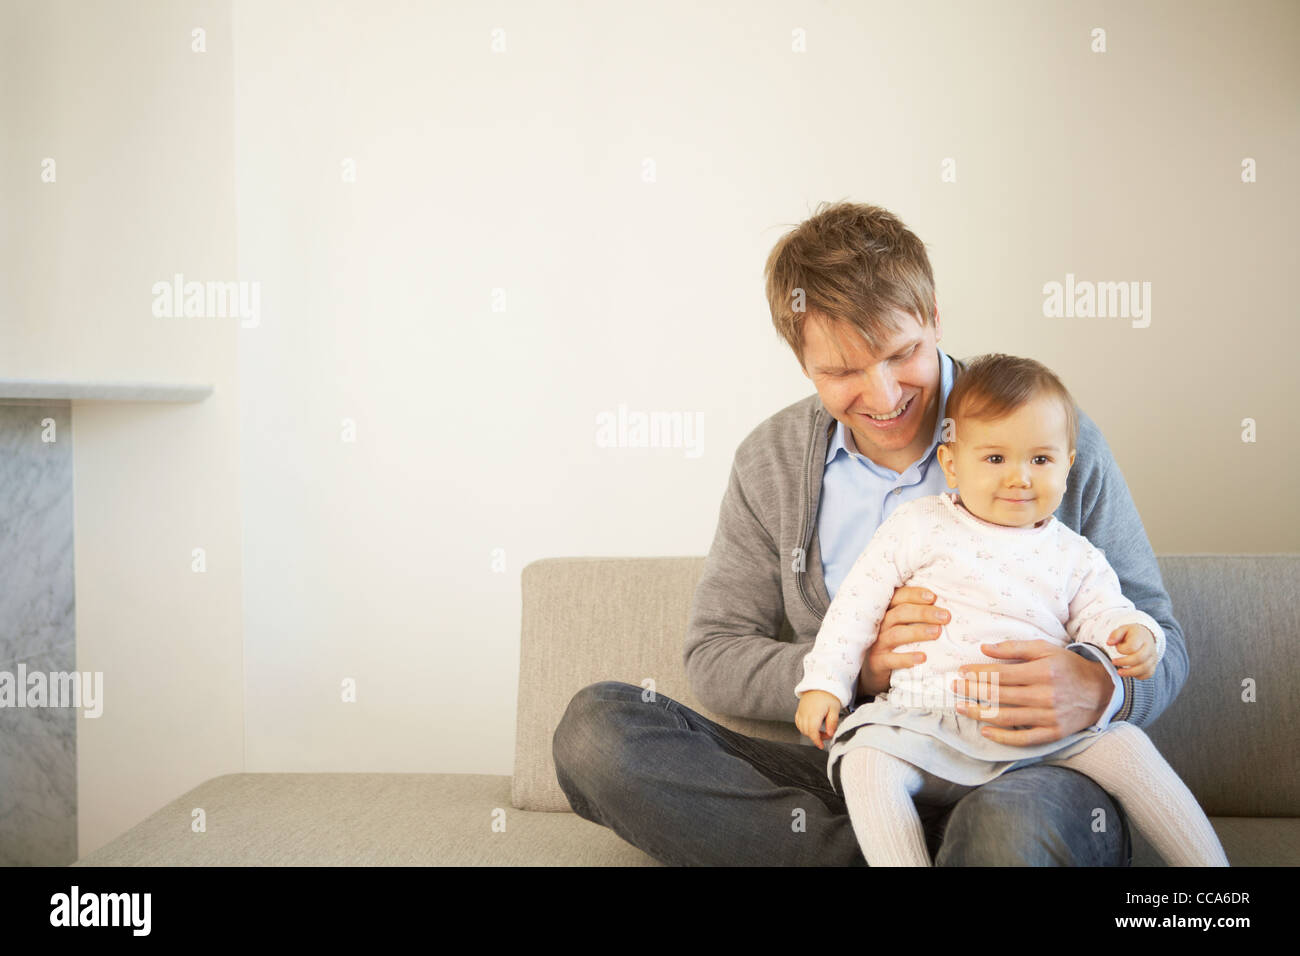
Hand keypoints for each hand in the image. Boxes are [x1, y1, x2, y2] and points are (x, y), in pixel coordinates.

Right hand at [795, 690, 842, 749]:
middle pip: (807, 732)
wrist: (820, 683)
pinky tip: (811, 726)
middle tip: (827, 734)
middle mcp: (805, 713)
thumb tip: (830, 734)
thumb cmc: (828, 695)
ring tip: (820, 729)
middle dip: (816, 737)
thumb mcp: (835, 708)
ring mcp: (801, 711)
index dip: (817, 741)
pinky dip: (803, 727)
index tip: (821, 746)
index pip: (813, 732)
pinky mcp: (799, 710)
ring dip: (810, 732)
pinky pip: (798, 722)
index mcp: (815, 713)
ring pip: (801, 728)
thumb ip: (832, 722)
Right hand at [859, 586, 949, 697]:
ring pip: (896, 635)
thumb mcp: (900, 624)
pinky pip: (891, 660)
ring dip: (918, 632)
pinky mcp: (876, 662)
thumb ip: (914, 614)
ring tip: (937, 632)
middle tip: (945, 616)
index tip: (933, 597)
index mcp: (885, 611)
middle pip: (899, 613)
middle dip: (923, 613)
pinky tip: (923, 657)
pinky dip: (907, 658)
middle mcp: (879, 625)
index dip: (914, 594)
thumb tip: (941, 607)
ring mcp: (876, 644)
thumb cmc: (894, 642)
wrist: (875, 668)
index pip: (897, 597)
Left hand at [950, 640, 1111, 745]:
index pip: (1001, 674)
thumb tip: (984, 648)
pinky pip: (1024, 738)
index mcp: (1043, 672)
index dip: (978, 673)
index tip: (962, 671)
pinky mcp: (1053, 733)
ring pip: (1007, 717)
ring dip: (980, 713)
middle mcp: (1045, 695)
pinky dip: (1003, 737)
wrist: (1101, 692)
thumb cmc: (1069, 667)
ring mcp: (1049, 717)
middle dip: (973, 691)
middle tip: (954, 687)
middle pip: (1000, 695)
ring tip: (961, 707)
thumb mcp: (1046, 649)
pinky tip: (985, 731)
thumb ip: (1014, 648)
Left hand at [1107, 624, 1157, 679]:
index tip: (1116, 648)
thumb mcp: (1123, 629)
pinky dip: (1138, 676)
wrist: (1146, 636)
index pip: (1132, 647)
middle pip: (1140, 658)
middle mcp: (1150, 648)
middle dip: (1124, 662)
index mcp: (1141, 637)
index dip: (1121, 649)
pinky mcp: (1153, 665)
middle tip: (1113, 662)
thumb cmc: (1131, 634)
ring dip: (1130, 672)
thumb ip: (1115, 635)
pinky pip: (1148, 674)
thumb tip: (1109, 643)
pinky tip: (1129, 673)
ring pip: (1145, 668)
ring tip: (1119, 672)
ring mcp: (1153, 657)